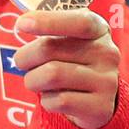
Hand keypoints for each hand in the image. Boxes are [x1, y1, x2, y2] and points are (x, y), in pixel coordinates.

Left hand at [12, 8, 119, 128]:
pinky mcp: (100, 107)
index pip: (79, 22)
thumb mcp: (67, 41)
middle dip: (24, 57)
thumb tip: (23, 23)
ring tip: (36, 82)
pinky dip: (46, 101)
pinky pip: (58, 101)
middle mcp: (106, 53)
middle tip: (22, 63)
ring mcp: (107, 81)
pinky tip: (53, 99)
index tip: (21, 23)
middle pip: (49, 48)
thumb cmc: (72, 63)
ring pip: (51, 75)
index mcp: (98, 30)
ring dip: (33, 80)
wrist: (97, 100)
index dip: (49, 21)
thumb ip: (50, 31)